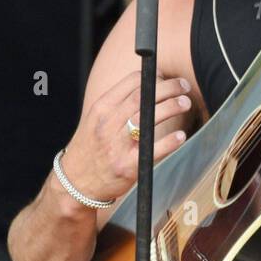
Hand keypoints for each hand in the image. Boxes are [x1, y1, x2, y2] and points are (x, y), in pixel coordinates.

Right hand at [59, 70, 192, 204]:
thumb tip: (148, 87)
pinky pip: (152, 150)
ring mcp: (117, 145)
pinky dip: (169, 141)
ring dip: (172, 107)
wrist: (75, 182)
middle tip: (184, 86)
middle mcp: (108, 124)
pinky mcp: (127, 167)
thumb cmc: (91, 148)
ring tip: (185, 103)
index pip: (130, 83)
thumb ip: (118, 104)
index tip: (167, 78)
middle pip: (143, 97)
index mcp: (101, 108)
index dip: (153, 77)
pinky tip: (180, 136)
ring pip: (148, 117)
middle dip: (168, 87)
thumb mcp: (96, 120)